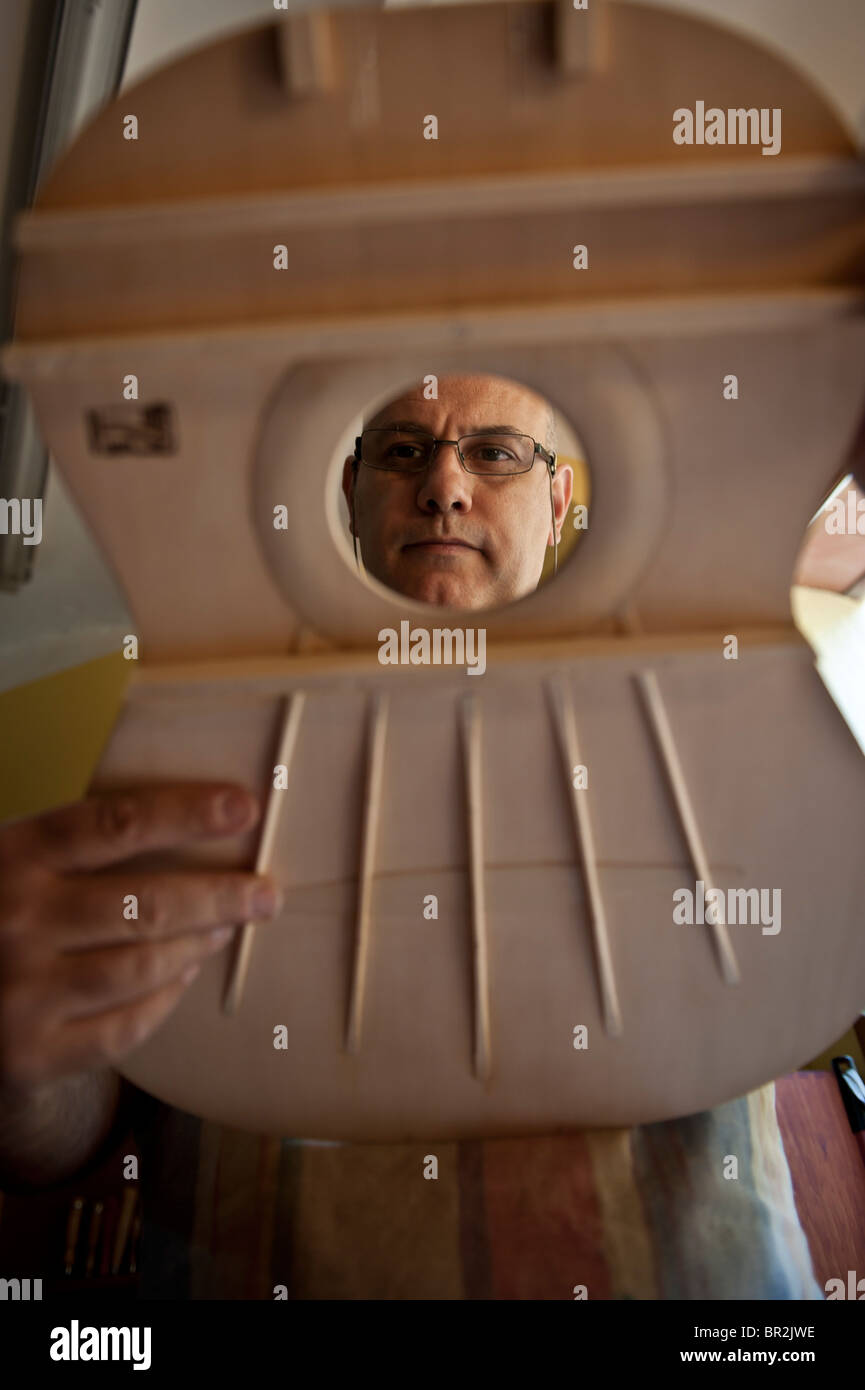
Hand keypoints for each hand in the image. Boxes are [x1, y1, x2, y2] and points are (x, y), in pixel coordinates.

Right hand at [0, 783, 280, 1090]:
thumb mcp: (13, 859)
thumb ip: (80, 843)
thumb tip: (197, 817)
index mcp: (13, 856)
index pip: (115, 824)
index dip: (186, 813)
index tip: (244, 807)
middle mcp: (15, 921)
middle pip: (145, 904)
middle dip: (220, 896)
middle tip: (266, 894)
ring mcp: (21, 993)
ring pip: (143, 966)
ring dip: (198, 945)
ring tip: (225, 928)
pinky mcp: (30, 1055)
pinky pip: (125, 1026)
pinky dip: (165, 998)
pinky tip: (183, 975)